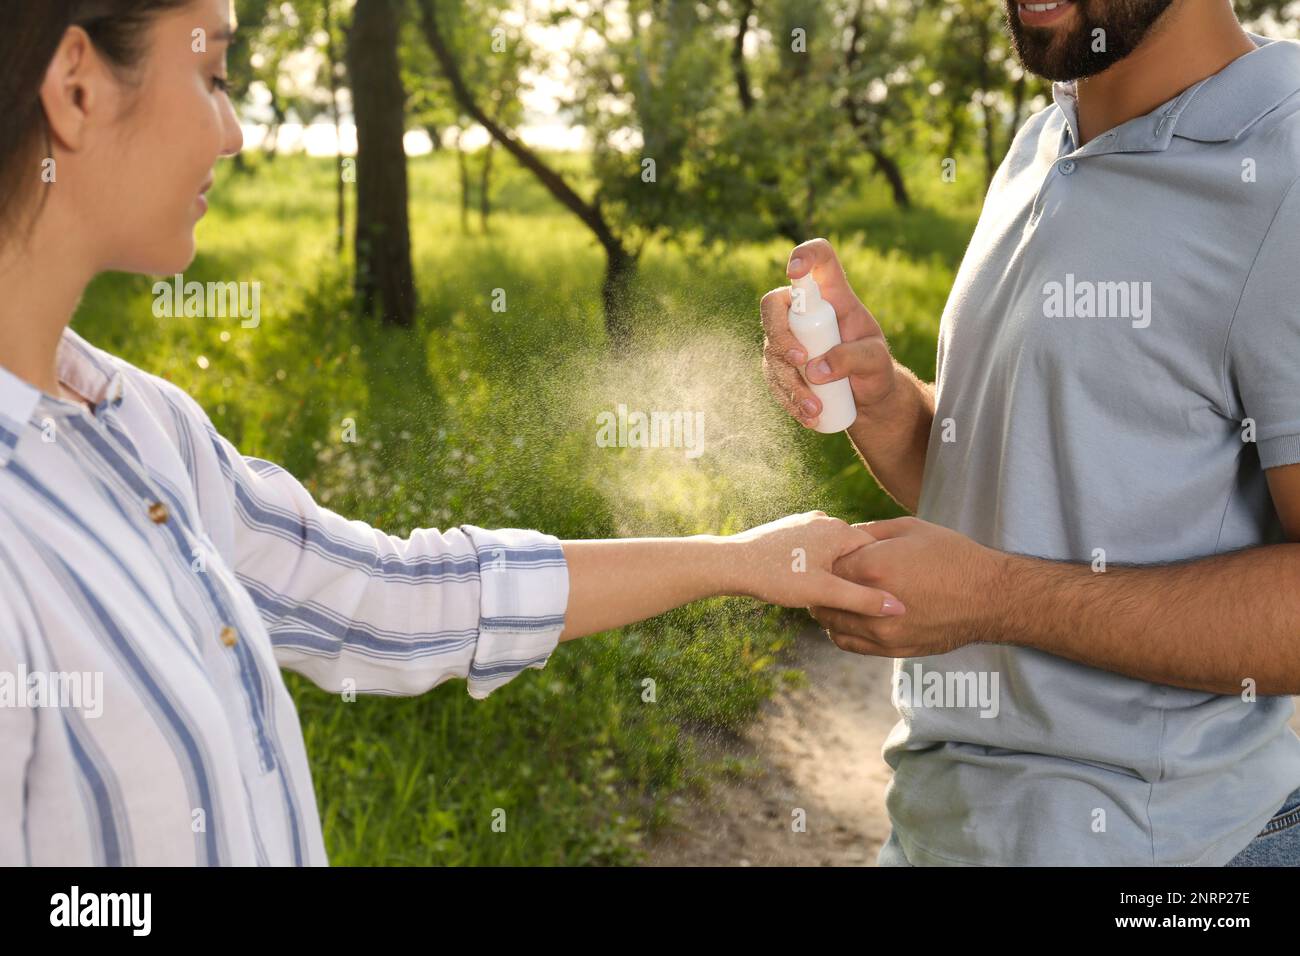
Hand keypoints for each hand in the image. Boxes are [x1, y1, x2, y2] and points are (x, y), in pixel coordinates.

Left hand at [731, 511, 905, 616]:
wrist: (731, 563)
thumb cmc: (778, 576)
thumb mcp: (825, 593)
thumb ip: (863, 600)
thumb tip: (899, 607)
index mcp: (839, 530)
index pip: (876, 552)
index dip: (881, 576)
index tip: (881, 598)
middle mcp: (825, 520)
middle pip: (854, 552)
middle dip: (855, 576)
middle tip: (853, 602)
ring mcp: (805, 523)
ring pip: (832, 552)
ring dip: (833, 573)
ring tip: (826, 595)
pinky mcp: (789, 530)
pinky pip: (813, 549)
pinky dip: (815, 566)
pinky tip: (806, 583)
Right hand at [761, 238, 897, 430]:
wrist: (866, 399)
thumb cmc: (875, 369)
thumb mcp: (876, 362)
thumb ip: (853, 358)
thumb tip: (815, 369)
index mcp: (835, 296)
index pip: (818, 259)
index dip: (804, 256)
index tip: (795, 271)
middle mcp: (805, 312)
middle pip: (773, 305)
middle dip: (780, 334)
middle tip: (800, 360)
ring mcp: (788, 338)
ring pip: (771, 349)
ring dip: (789, 381)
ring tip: (815, 408)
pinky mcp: (780, 365)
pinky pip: (772, 378)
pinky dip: (788, 399)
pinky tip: (808, 415)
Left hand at [811, 516, 1006, 656]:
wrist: (989, 596)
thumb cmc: (952, 556)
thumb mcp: (909, 529)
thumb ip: (869, 532)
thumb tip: (843, 537)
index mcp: (873, 569)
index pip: (826, 566)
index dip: (825, 559)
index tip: (827, 555)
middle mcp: (872, 605)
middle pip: (823, 598)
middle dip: (821, 586)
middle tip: (824, 577)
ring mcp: (882, 632)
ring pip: (831, 624)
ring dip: (829, 609)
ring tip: (836, 596)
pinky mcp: (893, 649)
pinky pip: (849, 643)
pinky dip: (841, 630)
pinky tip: (849, 616)